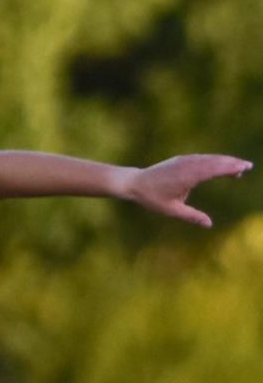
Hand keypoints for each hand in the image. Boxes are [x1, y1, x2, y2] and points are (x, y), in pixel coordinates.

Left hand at [120, 154, 250, 226]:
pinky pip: (200, 158)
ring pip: (208, 158)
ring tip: (237, 167)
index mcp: (187, 176)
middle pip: (214, 161)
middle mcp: (187, 165)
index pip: (214, 169)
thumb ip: (192, 216)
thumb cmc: (152, 198)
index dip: (230, 167)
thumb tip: (209, 224)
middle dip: (231, 162)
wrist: (134, 183)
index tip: (244, 168)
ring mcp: (183, 161)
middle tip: (247, 167)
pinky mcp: (180, 160)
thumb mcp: (172, 210)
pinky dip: (212, 160)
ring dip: (224, 160)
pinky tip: (221, 163)